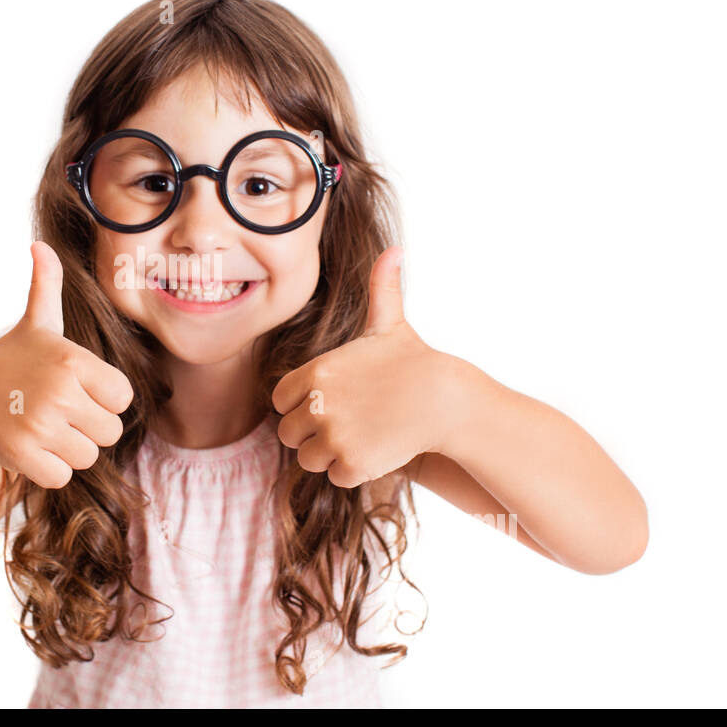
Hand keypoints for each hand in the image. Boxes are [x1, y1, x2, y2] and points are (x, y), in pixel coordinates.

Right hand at [0, 241, 132, 488]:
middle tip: (56, 412)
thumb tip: (40, 246)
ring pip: (86, 458)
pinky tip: (27, 447)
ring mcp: (39, 425)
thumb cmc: (10, 360)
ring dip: (67, 450)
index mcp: (73, 360)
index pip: (122, 399)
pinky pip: (60, 477)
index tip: (76, 390)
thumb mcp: (35, 324)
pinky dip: (46, 469)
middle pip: (109, 433)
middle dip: (86, 428)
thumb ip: (47, 287)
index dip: (103, 399)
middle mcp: (59, 391)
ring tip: (40, 427)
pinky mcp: (23, 455)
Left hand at [271, 247, 465, 487]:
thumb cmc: (415, 362)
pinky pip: (334, 475)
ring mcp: (333, 436)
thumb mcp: (390, 324)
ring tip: (359, 438)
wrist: (447, 400)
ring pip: (308, 458)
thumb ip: (381, 289)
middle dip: (311, 433)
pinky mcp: (352, 462)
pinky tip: (373, 452)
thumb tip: (395, 250)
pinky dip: (351, 470)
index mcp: (315, 372)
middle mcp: (317, 404)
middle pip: (289, 433)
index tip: (326, 404)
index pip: (279, 400)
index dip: (299, 405)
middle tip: (344, 426)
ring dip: (329, 454)